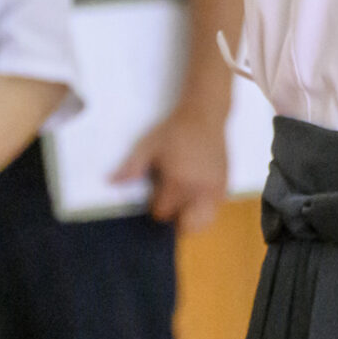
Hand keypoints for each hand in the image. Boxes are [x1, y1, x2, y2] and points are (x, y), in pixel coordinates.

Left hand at [113, 105, 232, 230]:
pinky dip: (205, 207)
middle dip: (175, 217)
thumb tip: (112, 181)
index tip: (155, 192)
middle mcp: (199, 189)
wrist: (205, 114)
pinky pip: (215, 208)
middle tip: (170, 200)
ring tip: (184, 201)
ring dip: (192, 216)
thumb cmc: (175, 130)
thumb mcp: (148, 145)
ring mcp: (215, 188)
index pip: (162, 214)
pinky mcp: (225, 184)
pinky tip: (197, 191)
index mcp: (178, 182)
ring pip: (203, 221)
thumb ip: (131, 167)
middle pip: (185, 225)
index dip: (155, 206)